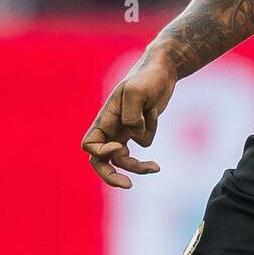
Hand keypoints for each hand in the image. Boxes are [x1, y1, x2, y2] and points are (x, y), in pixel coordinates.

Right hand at [80, 54, 175, 188]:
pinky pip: (143, 142)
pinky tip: (153, 112)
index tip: (121, 148)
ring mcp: (124, 129)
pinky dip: (151, 131)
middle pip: (101, 161)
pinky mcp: (139, 129)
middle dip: (111, 176)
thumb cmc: (146, 77)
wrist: (163, 69)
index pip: (90, 145)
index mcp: (105, 118)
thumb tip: (133, 135)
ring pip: (123, 159)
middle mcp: (111, 127)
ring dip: (138, 166)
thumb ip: (131, 115)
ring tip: (156, 168)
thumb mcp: (137, 91)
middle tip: (127, 185)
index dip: (102, 153)